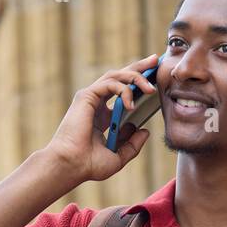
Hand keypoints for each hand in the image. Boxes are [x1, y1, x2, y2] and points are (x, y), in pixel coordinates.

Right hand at [43, 53, 159, 185]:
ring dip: (136, 77)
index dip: (138, 84)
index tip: (154, 80)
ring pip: (116, 76)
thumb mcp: (118, 157)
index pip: (123, 92)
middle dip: (139, 68)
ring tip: (150, 88)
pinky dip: (123, 90)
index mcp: (103, 116)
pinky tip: (131, 104)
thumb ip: (132, 145)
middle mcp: (97, 103)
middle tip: (155, 61)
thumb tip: (145, 131)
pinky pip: (110, 84)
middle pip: (120, 77)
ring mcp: (91, 98)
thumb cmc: (89, 164)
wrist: (71, 166)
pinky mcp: (86, 96)